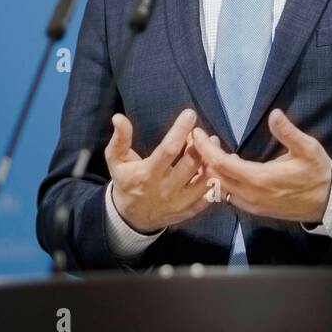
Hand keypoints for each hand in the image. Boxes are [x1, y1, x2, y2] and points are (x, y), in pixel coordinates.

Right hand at [104, 108, 212, 234]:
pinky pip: (209, 195)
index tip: (190, 114)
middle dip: (200, 144)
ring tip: (212, 145)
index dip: (180, 130)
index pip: (168, 149)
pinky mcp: (189, 210)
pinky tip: (213, 165)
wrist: (131, 217)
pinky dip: (215, 179)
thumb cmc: (126, 182)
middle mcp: (165, 189)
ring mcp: (179, 202)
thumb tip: (118, 117)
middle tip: (202, 133)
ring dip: (211, 160)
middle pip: (191, 163)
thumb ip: (119, 139)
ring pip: (204, 180)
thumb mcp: (116, 161)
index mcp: (147, 174)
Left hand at [189, 109, 331, 223]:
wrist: (327, 203)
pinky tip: (223, 166)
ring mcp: (251, 205)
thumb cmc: (317, 173)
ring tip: (208, 150)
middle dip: (202, 157)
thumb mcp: (308, 149)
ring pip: (219, 188)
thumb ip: (289, 132)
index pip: (221, 164)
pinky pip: (228, 196)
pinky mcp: (254, 209)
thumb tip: (274, 114)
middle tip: (197, 138)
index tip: (195, 133)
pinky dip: (219, 181)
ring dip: (210, 170)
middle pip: (214, 176)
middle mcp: (250, 195)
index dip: (205, 148)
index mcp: (259, 179)